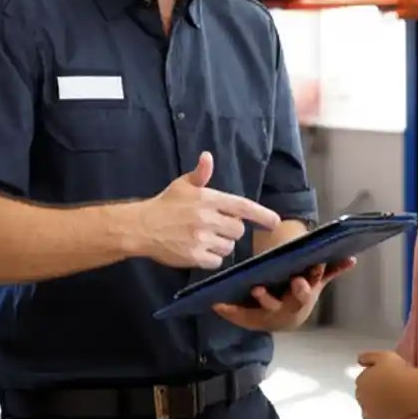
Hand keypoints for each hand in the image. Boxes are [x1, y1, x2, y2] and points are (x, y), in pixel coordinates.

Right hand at [138, 151, 280, 269]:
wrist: (141, 227)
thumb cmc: (165, 204)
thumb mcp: (182, 185)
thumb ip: (200, 174)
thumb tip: (207, 157)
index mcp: (208, 199)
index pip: (242, 206)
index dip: (261, 215)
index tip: (275, 222)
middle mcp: (207, 219)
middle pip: (238, 230)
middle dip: (231, 230)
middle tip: (216, 226)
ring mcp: (201, 239)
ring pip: (228, 247)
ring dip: (221, 244)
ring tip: (204, 237)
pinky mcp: (194, 257)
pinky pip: (216, 261)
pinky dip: (211, 258)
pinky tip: (198, 249)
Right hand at [211, 258, 354, 331]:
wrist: (285, 319)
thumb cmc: (264, 313)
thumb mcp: (246, 316)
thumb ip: (232, 312)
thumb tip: (214, 304)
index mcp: (277, 309)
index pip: (271, 305)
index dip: (265, 299)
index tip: (257, 290)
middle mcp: (295, 302)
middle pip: (299, 297)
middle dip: (299, 289)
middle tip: (298, 281)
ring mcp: (308, 292)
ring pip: (315, 283)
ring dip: (320, 274)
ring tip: (322, 263)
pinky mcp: (317, 283)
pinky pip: (330, 274)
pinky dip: (340, 266)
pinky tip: (351, 259)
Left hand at [355, 350, 417, 418]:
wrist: (412, 391)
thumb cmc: (399, 371)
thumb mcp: (383, 356)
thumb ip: (368, 357)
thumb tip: (359, 360)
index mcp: (361, 381)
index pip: (362, 382)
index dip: (373, 381)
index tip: (384, 380)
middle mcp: (361, 399)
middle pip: (364, 397)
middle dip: (372, 394)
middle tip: (388, 392)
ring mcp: (370, 414)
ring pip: (369, 412)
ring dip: (375, 409)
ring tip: (389, 405)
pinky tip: (392, 415)